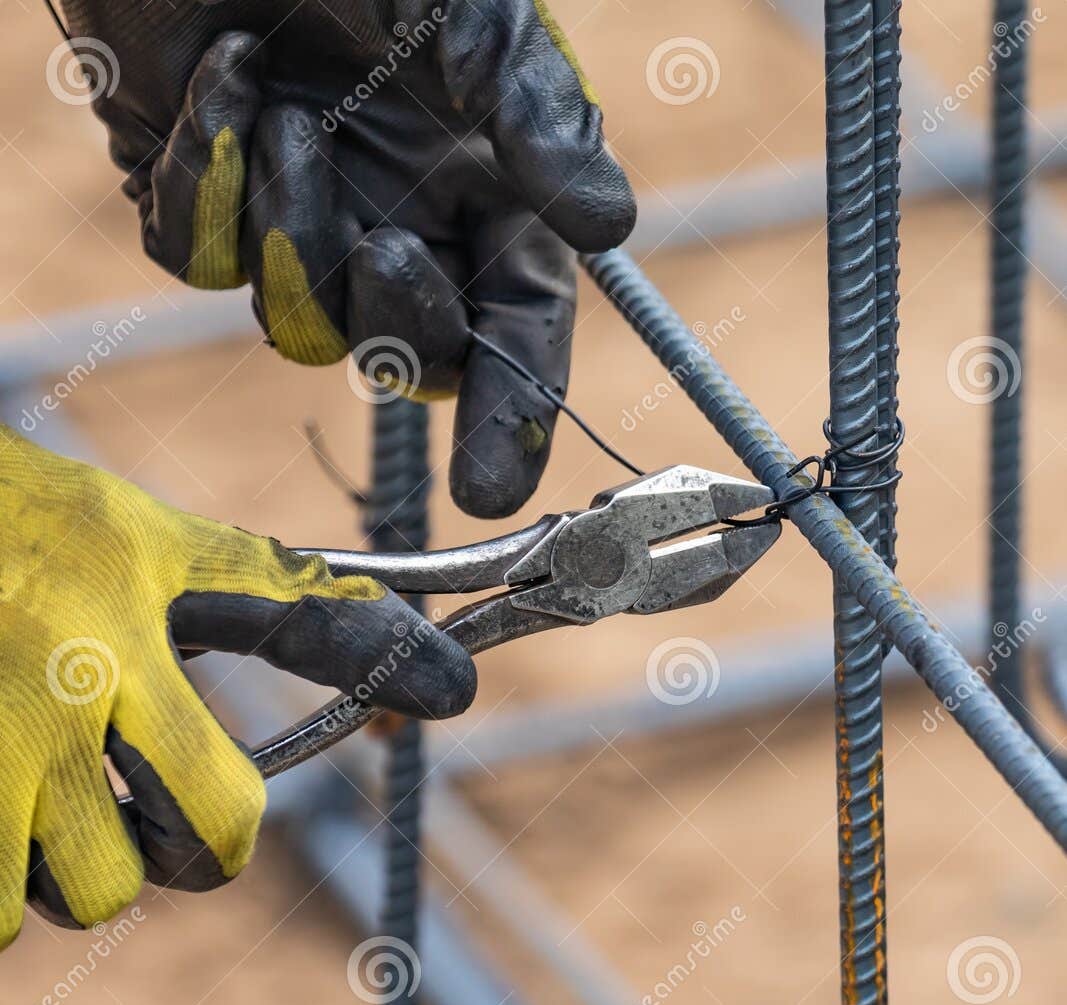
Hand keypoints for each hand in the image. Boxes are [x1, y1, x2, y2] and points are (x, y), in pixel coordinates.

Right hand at [0, 426, 474, 946]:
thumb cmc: (41, 521)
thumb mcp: (166, 546)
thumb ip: (295, 616)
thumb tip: (450, 684)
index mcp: (124, 646)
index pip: (215, 810)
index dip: (219, 841)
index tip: (223, 825)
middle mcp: (42, 705)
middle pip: (125, 883)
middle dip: (141, 855)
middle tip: (120, 798)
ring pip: (41, 905)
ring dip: (46, 866)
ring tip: (36, 784)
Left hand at [61, 0, 636, 516]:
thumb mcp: (471, 9)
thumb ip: (537, 117)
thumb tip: (610, 226)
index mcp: (480, 188)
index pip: (518, 330)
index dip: (511, 413)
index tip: (491, 486)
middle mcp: (397, 220)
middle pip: (418, 360)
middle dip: (405, 333)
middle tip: (387, 250)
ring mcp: (300, 223)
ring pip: (302, 324)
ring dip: (296, 229)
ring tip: (284, 109)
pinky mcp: (205, 209)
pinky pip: (202, 262)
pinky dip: (211, 181)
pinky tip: (220, 79)